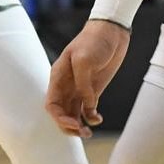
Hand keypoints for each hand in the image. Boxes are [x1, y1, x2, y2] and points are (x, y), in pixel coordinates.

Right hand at [46, 19, 129, 137]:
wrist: (112, 31)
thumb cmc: (94, 41)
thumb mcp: (84, 60)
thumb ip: (83, 85)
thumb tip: (88, 106)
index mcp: (59, 77)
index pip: (52, 104)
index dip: (59, 118)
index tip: (73, 124)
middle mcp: (67, 85)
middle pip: (61, 113)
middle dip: (68, 126)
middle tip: (82, 133)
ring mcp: (80, 88)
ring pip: (73, 113)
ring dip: (78, 125)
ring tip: (89, 133)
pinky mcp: (94, 89)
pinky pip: (88, 109)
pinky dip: (91, 117)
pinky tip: (98, 119)